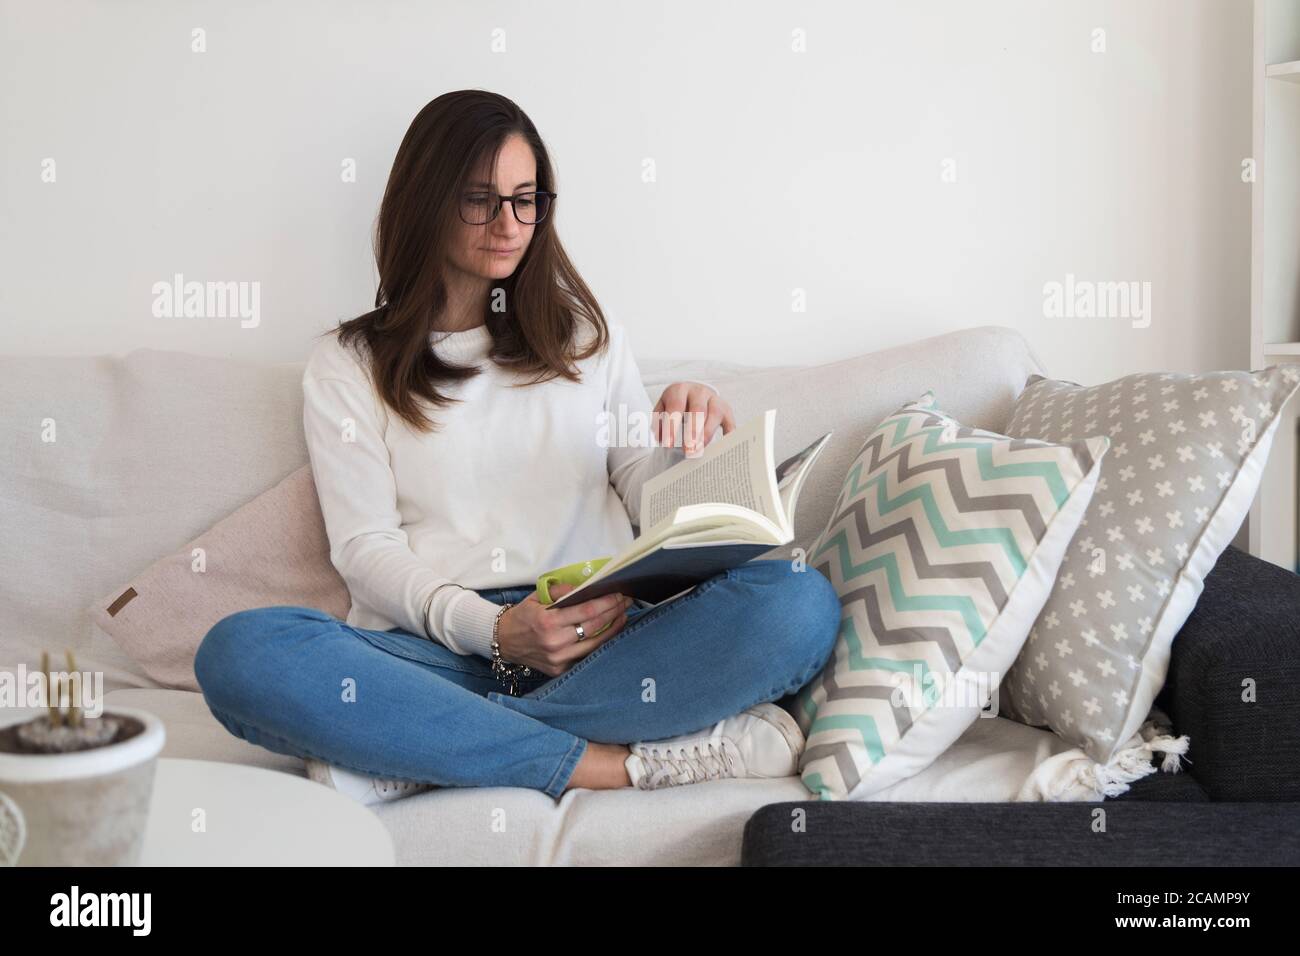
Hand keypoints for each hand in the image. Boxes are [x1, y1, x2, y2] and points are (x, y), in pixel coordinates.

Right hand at [495, 584, 633, 677]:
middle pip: (594, 627)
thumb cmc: (523, 616)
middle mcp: (554, 642)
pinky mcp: (560, 669)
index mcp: (548, 621)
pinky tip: (609, 633)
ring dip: (613, 629)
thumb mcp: (537, 597)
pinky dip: (599, 644)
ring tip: (623, 616)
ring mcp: (558, 658)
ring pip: (594, 644)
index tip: (618, 594)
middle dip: (614, 612)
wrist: (503, 641)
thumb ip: (561, 590)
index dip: (606, 602)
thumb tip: (585, 586)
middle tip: (626, 602)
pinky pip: (585, 655)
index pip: (586, 611)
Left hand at [652, 383, 735, 456]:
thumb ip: (658, 422)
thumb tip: (660, 438)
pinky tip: (722, 446)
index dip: (672, 426)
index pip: (676, 406)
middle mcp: (698, 392)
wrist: (691, 392)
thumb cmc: (675, 404)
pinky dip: (728, 434)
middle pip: (698, 409)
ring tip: (699, 449)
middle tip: (688, 449)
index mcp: (679, 390)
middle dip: (693, 431)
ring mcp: (714, 399)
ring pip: (715, 413)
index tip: (668, 444)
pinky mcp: (726, 409)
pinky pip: (730, 421)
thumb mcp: (662, 408)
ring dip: (707, 433)